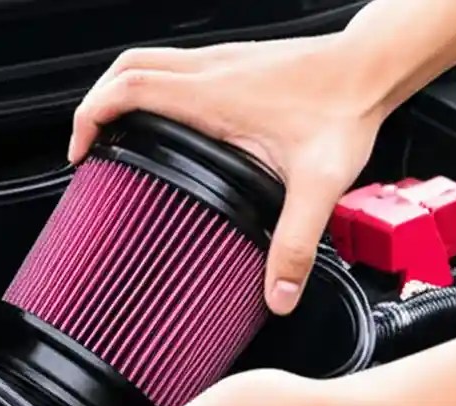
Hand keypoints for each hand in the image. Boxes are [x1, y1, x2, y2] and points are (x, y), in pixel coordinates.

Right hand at [68, 35, 391, 314]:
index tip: (82, 153)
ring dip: (123, 90)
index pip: (126, 89)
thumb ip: (295, 244)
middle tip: (91, 145)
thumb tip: (278, 294)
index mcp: (211, 95)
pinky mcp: (235, 62)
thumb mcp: (319, 185)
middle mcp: (209, 71)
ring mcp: (221, 61)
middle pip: (125, 68)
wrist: (372, 67)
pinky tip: (170, 122)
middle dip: (95, 103)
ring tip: (118, 133)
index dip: (90, 117)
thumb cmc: (345, 108)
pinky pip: (175, 66)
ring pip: (148, 61)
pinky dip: (154, 88)